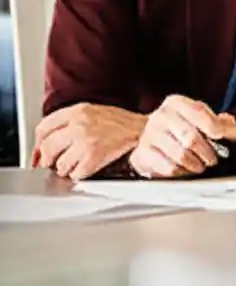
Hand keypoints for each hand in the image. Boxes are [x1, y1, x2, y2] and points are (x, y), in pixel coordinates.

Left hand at [32, 104, 146, 179]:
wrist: (148, 131)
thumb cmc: (124, 124)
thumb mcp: (95, 113)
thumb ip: (70, 124)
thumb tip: (45, 148)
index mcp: (78, 110)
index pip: (43, 128)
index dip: (38, 144)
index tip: (39, 155)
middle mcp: (79, 124)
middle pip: (47, 147)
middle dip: (50, 159)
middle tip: (57, 163)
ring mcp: (86, 140)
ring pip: (59, 164)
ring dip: (67, 168)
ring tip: (79, 164)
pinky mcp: (93, 157)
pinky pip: (75, 174)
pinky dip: (80, 174)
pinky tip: (90, 167)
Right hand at [128, 95, 235, 178]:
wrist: (144, 136)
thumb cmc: (178, 127)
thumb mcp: (199, 117)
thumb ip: (220, 122)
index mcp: (177, 103)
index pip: (200, 112)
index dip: (219, 128)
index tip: (232, 137)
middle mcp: (161, 117)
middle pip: (191, 137)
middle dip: (208, 152)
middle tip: (213, 158)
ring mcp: (150, 136)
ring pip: (180, 155)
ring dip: (196, 164)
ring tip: (201, 165)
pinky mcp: (142, 155)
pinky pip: (169, 168)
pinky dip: (182, 172)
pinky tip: (186, 169)